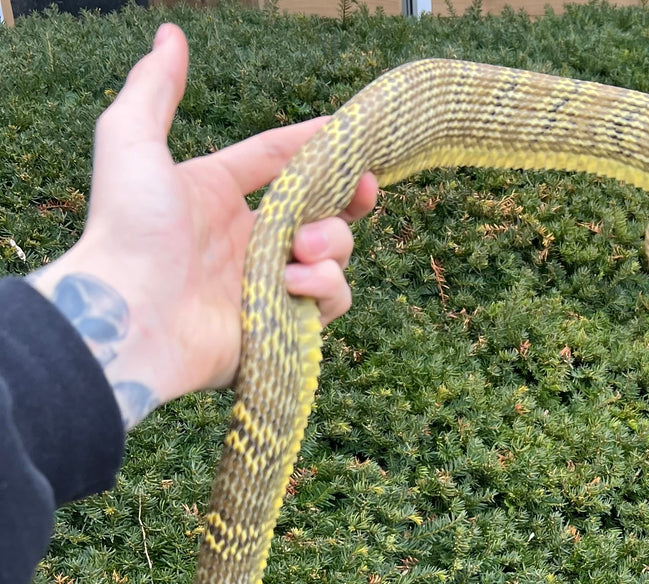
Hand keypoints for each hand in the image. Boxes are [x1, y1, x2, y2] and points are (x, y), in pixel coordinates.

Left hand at [29, 23, 378, 429]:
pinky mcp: (283, 326)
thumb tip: (171, 33)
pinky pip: (331, 301)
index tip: (347, 131)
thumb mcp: (131, 140)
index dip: (313, 144)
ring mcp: (267, 284)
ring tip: (302, 249)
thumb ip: (154, 87)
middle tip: (361, 191)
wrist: (131, 315)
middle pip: (320, 210)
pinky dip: (324, 287)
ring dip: (333, 244)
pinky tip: (294, 283)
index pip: (276, 160)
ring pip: (334, 255)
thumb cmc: (128, 229)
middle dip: (346, 198)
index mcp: (217, 196)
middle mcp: (246, 240)